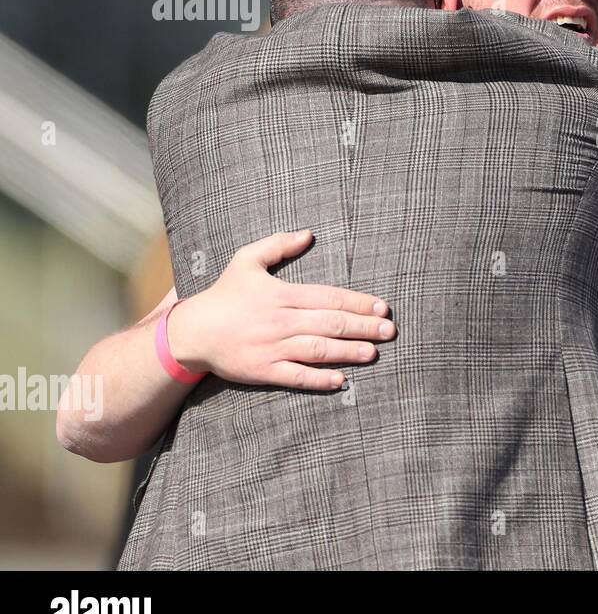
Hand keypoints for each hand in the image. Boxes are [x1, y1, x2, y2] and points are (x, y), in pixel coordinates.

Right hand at [167, 230, 393, 389]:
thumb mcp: (246, 260)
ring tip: (373, 352)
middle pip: (330, 324)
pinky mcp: (263, 371)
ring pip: (318, 350)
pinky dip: (319, 379)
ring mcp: (272, 348)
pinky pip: (296, 377)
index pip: (330, 297)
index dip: (359, 303)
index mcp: (283, 294)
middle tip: (390, 331)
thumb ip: (278, 244)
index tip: (382, 307)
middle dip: (363, 327)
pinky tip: (341, 380)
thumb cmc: (224, 294)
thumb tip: (309, 233)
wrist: (191, 331)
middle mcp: (281, 321)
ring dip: (348, 352)